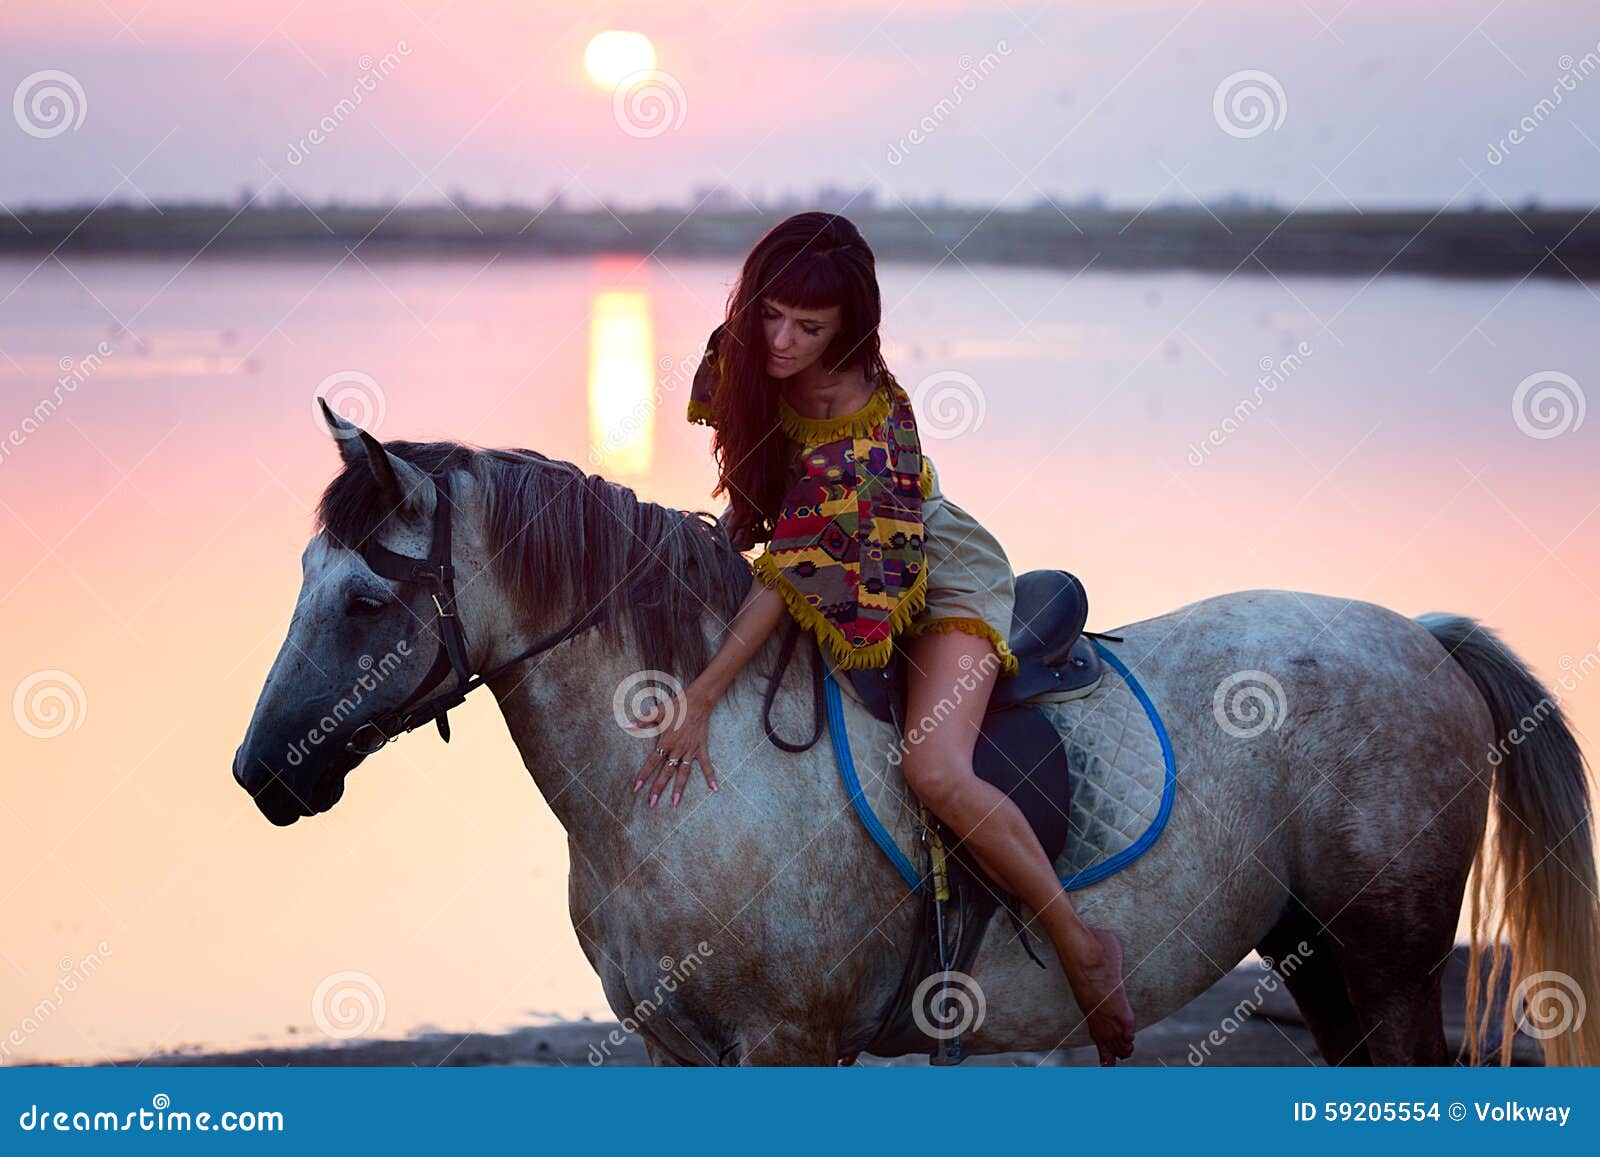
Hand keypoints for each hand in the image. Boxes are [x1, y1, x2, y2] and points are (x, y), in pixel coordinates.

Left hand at [626, 686, 718, 806]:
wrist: (697, 702)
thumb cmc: (676, 706)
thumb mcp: (657, 712)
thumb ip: (642, 720)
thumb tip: (626, 724)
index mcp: (665, 742)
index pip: (652, 762)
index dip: (643, 775)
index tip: (636, 788)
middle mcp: (677, 750)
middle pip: (666, 773)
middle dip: (658, 788)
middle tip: (651, 804)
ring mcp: (690, 751)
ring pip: (683, 773)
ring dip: (679, 788)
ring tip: (675, 803)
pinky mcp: (700, 749)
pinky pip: (706, 765)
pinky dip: (710, 776)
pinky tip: (714, 789)